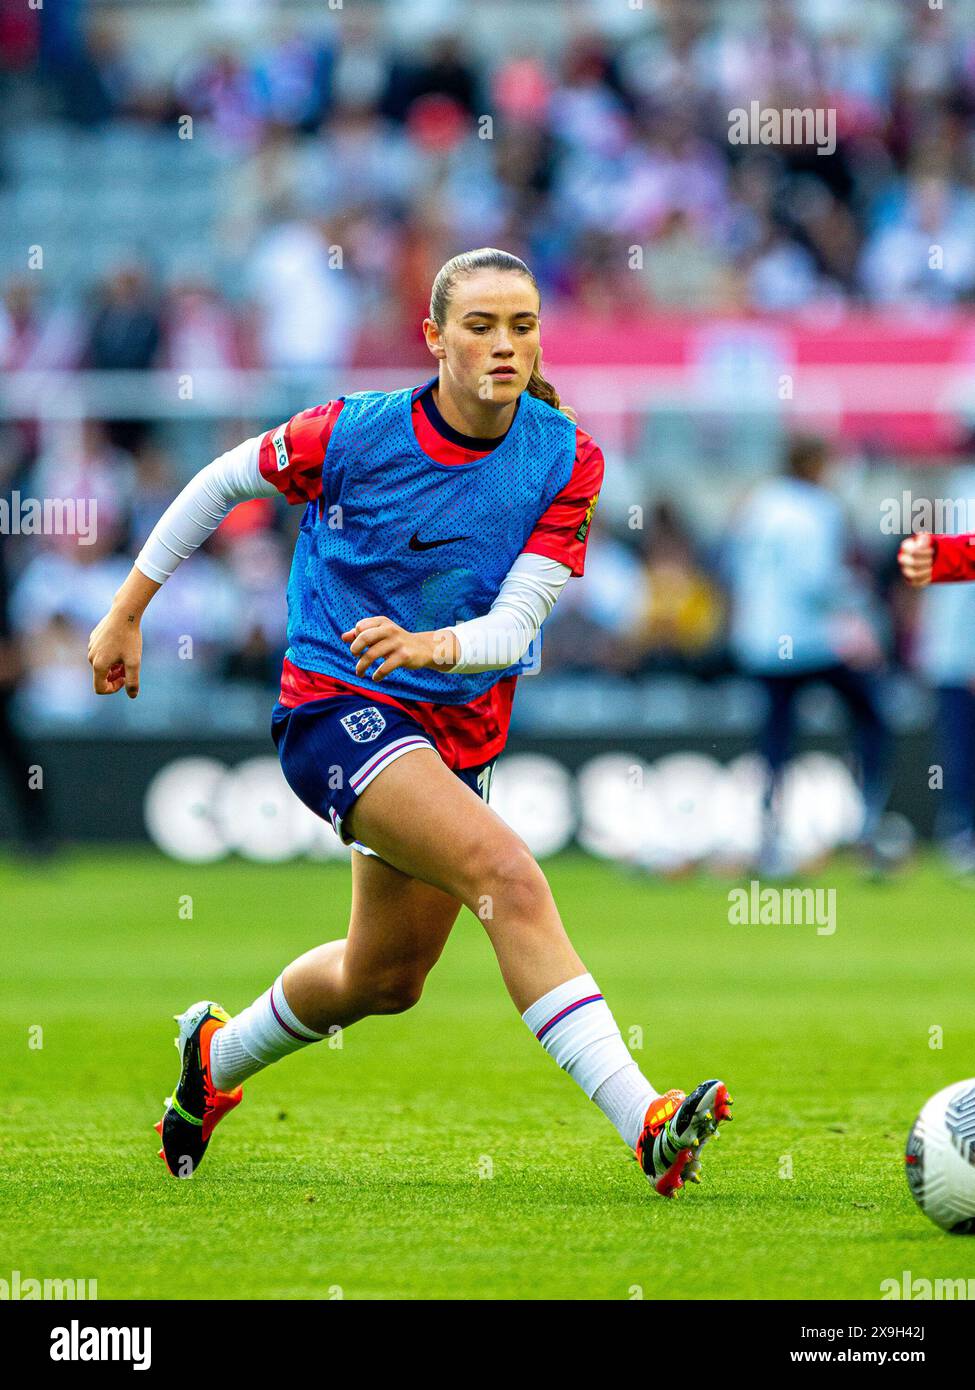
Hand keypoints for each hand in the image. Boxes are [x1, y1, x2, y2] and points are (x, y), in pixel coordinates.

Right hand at [88, 606, 142, 696]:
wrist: (124, 614)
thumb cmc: (129, 638)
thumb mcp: (134, 662)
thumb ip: (133, 681)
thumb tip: (132, 695)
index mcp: (99, 665)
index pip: (100, 689)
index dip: (113, 689)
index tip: (125, 679)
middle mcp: (91, 657)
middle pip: (101, 676)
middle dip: (115, 675)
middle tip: (129, 666)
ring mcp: (91, 646)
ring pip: (101, 663)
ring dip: (113, 665)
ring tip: (126, 654)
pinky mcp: (93, 638)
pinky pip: (100, 652)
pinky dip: (110, 654)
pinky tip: (121, 644)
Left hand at [341, 616, 458, 680]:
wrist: (423, 648)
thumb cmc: (396, 641)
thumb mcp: (380, 634)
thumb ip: (362, 634)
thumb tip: (343, 637)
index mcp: (382, 622)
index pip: (360, 627)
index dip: (355, 639)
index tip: (358, 649)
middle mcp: (390, 629)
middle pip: (364, 637)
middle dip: (355, 649)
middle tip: (356, 657)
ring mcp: (397, 643)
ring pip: (372, 655)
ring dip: (361, 666)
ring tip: (359, 673)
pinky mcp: (404, 656)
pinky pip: (385, 667)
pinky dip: (377, 675)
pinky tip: (375, 678)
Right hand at [898, 532, 933, 587]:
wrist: (926, 558)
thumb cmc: (925, 546)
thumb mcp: (926, 539)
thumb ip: (924, 537)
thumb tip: (922, 535)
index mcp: (905, 548)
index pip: (914, 551)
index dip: (925, 552)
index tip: (932, 550)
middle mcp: (903, 560)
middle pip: (913, 563)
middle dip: (925, 561)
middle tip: (932, 559)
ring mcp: (905, 571)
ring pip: (913, 574)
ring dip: (925, 571)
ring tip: (932, 568)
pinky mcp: (910, 581)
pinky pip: (916, 583)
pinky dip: (925, 579)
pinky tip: (931, 575)